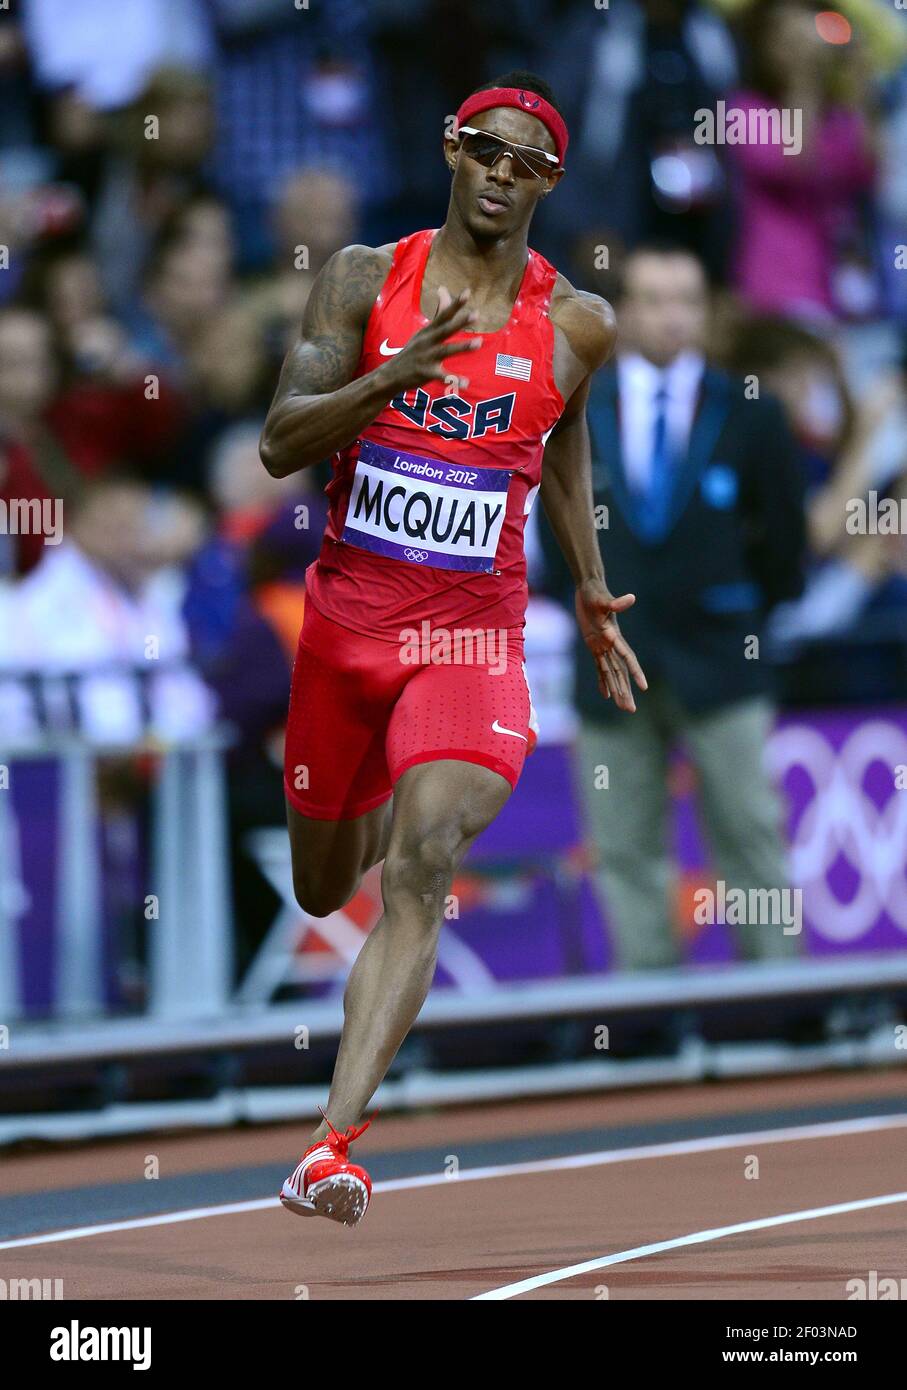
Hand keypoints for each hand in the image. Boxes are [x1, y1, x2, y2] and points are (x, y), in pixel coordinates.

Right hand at [384, 287, 482, 391]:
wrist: (390, 375)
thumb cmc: (412, 352)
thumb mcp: (423, 333)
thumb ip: (438, 315)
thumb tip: (444, 290)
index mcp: (428, 331)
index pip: (443, 315)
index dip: (455, 304)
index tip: (467, 292)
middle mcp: (427, 342)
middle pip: (445, 330)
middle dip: (460, 322)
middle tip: (476, 314)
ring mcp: (426, 357)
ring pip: (446, 350)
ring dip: (462, 347)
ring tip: (479, 342)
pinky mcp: (426, 373)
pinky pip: (442, 377)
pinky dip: (454, 380)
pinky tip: (466, 383)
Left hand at [575, 578, 647, 712]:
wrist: (589, 588)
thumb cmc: (595, 593)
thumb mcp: (602, 599)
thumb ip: (616, 603)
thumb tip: (631, 598)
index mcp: (615, 637)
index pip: (628, 658)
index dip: (636, 672)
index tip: (644, 687)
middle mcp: (612, 645)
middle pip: (621, 672)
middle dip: (626, 690)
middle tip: (631, 710)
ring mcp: (604, 647)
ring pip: (612, 673)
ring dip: (617, 690)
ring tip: (624, 707)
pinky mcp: (594, 646)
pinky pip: (600, 667)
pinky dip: (603, 681)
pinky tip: (606, 695)